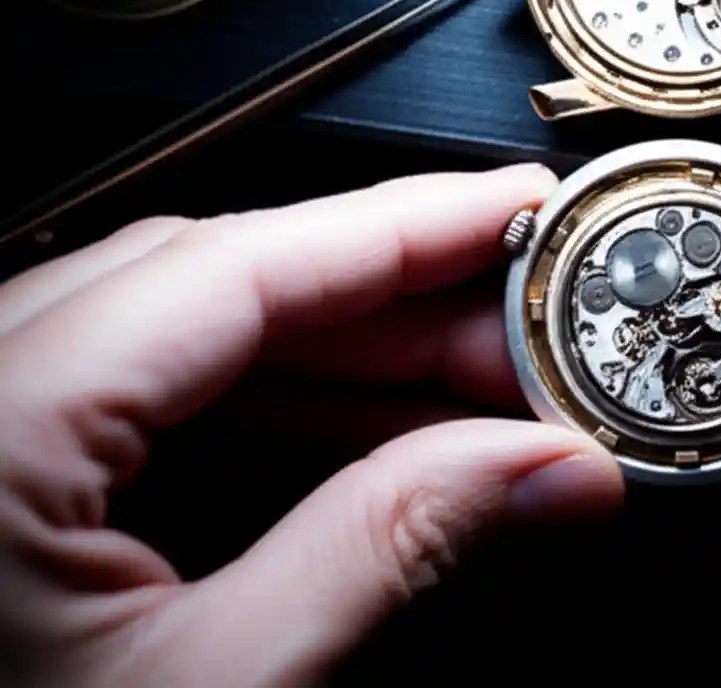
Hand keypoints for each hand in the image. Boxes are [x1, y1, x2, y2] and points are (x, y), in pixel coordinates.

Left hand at [0, 165, 623, 686]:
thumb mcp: (216, 684)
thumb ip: (386, 549)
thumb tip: (538, 468)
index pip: (236, 265)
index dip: (401, 225)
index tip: (511, 209)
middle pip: (218, 282)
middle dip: (391, 296)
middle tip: (521, 329)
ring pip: (189, 335)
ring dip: (343, 351)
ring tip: (470, 387)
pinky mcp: (4, 472)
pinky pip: (155, 398)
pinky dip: (275, 401)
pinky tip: (368, 430)